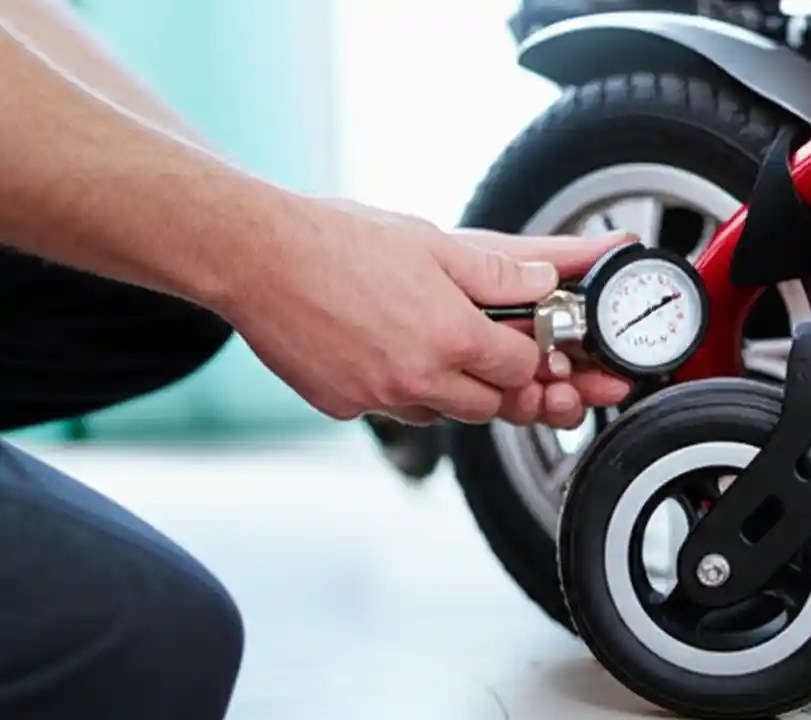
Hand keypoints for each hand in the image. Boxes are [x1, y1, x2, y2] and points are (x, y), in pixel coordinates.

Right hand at [216, 198, 630, 426]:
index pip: (522, 368)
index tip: (521, 336)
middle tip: (483, 346)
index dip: (528, 351)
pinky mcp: (343, 407)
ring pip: (441, 414)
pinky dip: (399, 390)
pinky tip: (385, 351)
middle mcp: (419, 379)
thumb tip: (543, 282)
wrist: (257, 257)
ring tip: (430, 344)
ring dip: (450, 389)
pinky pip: (390, 412)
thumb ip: (497, 272)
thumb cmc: (338, 242)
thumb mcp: (433, 245)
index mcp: (452, 337)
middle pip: (490, 405)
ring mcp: (378, 399)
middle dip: (496, 380)